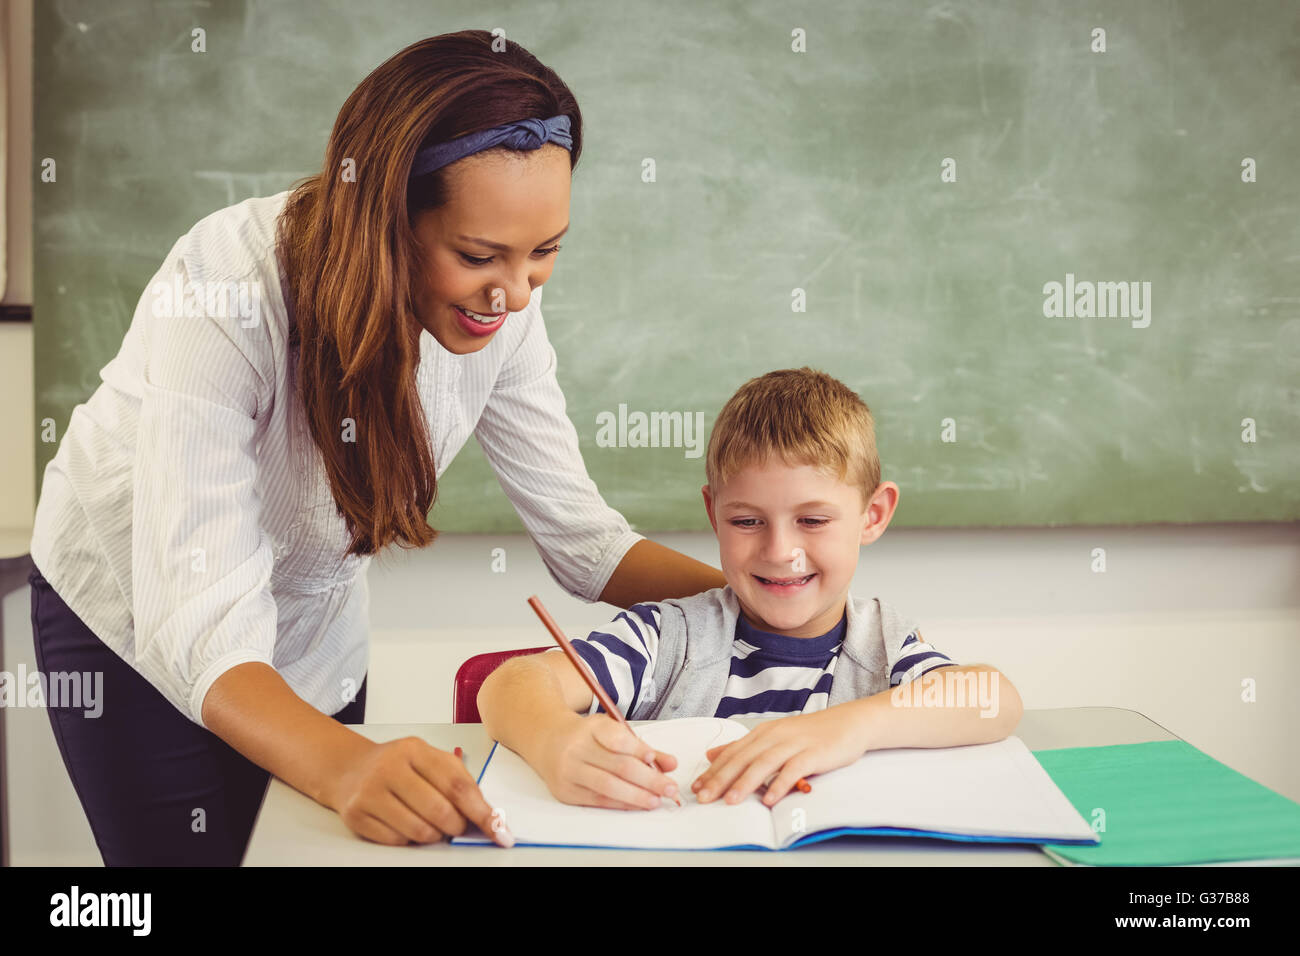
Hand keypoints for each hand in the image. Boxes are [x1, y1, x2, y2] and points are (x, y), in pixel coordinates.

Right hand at [326, 737, 513, 846]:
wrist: (350, 769)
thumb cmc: (398, 766)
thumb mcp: (429, 760)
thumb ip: (459, 782)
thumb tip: (490, 817)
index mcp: (414, 749)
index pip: (457, 785)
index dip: (482, 812)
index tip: (500, 831)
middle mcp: (390, 767)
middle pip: (440, 811)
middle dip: (457, 827)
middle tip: (458, 827)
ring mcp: (370, 791)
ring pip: (419, 830)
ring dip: (435, 836)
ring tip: (432, 825)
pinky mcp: (356, 815)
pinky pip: (397, 841)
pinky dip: (410, 840)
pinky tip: (407, 825)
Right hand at [537, 712, 679, 809]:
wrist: (547, 741)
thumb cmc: (586, 736)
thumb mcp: (611, 730)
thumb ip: (642, 746)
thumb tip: (671, 764)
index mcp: (591, 727)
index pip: (618, 739)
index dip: (640, 750)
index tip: (660, 760)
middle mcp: (577, 748)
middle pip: (618, 766)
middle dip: (649, 780)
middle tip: (670, 788)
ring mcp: (569, 771)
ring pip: (608, 786)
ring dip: (636, 796)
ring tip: (656, 801)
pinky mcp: (565, 791)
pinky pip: (598, 800)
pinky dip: (620, 804)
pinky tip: (636, 805)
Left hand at [691, 707, 867, 806]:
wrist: (848, 723)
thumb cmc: (810, 734)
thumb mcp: (773, 736)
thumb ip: (743, 747)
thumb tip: (711, 754)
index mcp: (763, 732)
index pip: (732, 753)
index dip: (713, 770)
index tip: (696, 787)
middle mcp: (775, 735)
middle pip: (743, 758)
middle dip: (721, 779)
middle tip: (704, 797)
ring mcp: (794, 744)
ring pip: (764, 764)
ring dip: (745, 782)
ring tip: (730, 800)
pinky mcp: (813, 753)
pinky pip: (793, 769)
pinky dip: (780, 784)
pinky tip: (769, 799)